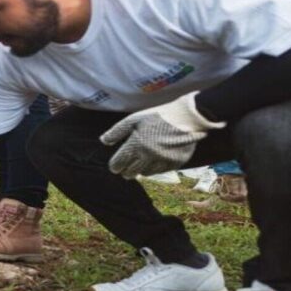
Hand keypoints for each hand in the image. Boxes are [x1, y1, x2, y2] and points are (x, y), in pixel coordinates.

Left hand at [100, 92, 224, 178]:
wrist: (186, 117)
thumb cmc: (157, 116)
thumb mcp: (134, 119)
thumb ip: (117, 131)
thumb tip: (103, 141)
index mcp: (136, 144)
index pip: (119, 163)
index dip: (115, 166)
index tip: (115, 167)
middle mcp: (148, 155)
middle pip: (131, 172)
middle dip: (126, 171)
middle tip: (125, 170)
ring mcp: (163, 160)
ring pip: (145, 173)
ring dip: (140, 170)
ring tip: (140, 164)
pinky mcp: (175, 163)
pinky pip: (160, 172)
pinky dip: (155, 169)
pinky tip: (153, 162)